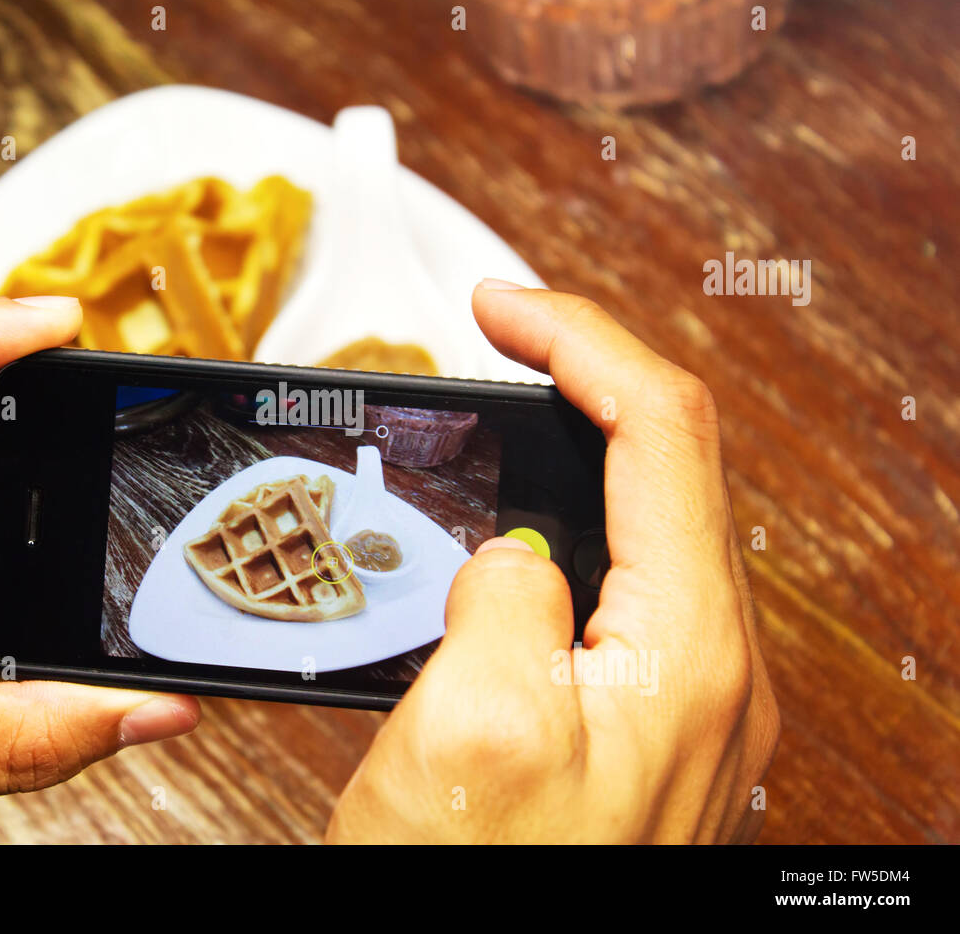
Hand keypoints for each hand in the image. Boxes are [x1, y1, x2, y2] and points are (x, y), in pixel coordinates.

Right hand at [327, 279, 778, 843]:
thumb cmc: (482, 890)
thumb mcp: (470, 725)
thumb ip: (507, 593)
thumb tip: (519, 557)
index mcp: (687, 650)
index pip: (660, 431)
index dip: (579, 341)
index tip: (499, 306)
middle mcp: (711, 672)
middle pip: (671, 466)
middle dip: (585, 381)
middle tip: (505, 343)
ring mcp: (685, 702)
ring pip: (647, 525)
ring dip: (578, 453)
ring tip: (509, 412)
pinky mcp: (643, 727)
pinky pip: (623, 590)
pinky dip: (571, 529)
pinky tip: (517, 531)